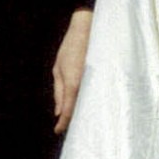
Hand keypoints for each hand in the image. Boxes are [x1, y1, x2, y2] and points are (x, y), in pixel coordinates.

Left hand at [52, 8, 92, 133]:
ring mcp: (95, 81)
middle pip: (80, 109)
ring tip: (76, 120)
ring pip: (88, 103)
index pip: (69, 109)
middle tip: (64, 128)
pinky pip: (95, 93)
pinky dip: (89, 100)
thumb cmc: (71, 47)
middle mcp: (86, 84)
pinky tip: (87, 104)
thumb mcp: (58, 68)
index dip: (63, 122)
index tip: (57, 131)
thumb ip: (58, 91)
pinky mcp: (101, 77)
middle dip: (73, 120)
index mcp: (73, 82)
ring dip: (82, 111)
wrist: (89, 28)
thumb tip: (58, 111)